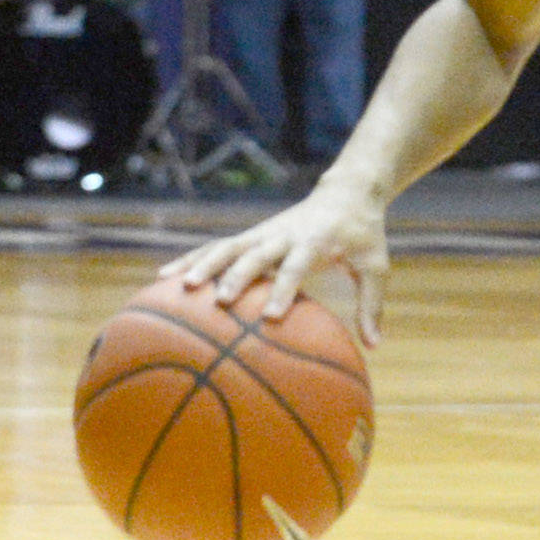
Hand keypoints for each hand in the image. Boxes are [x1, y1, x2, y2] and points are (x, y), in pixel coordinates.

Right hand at [163, 182, 388, 334]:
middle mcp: (283, 234)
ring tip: (178, 287)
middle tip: (218, 301)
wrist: (346, 193)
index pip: (296, 266)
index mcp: (315, 240)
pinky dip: (191, 258)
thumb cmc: (362, 234)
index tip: (270, 316)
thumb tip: (374, 347)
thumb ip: (372, 304)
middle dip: (236, 276)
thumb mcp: (375, 265)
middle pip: (254, 254)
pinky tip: (164, 277)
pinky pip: (216, 246)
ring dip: (203, 264)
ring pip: (227, 246)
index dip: (283, 289)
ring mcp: (263, 233)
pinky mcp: (251, 236)